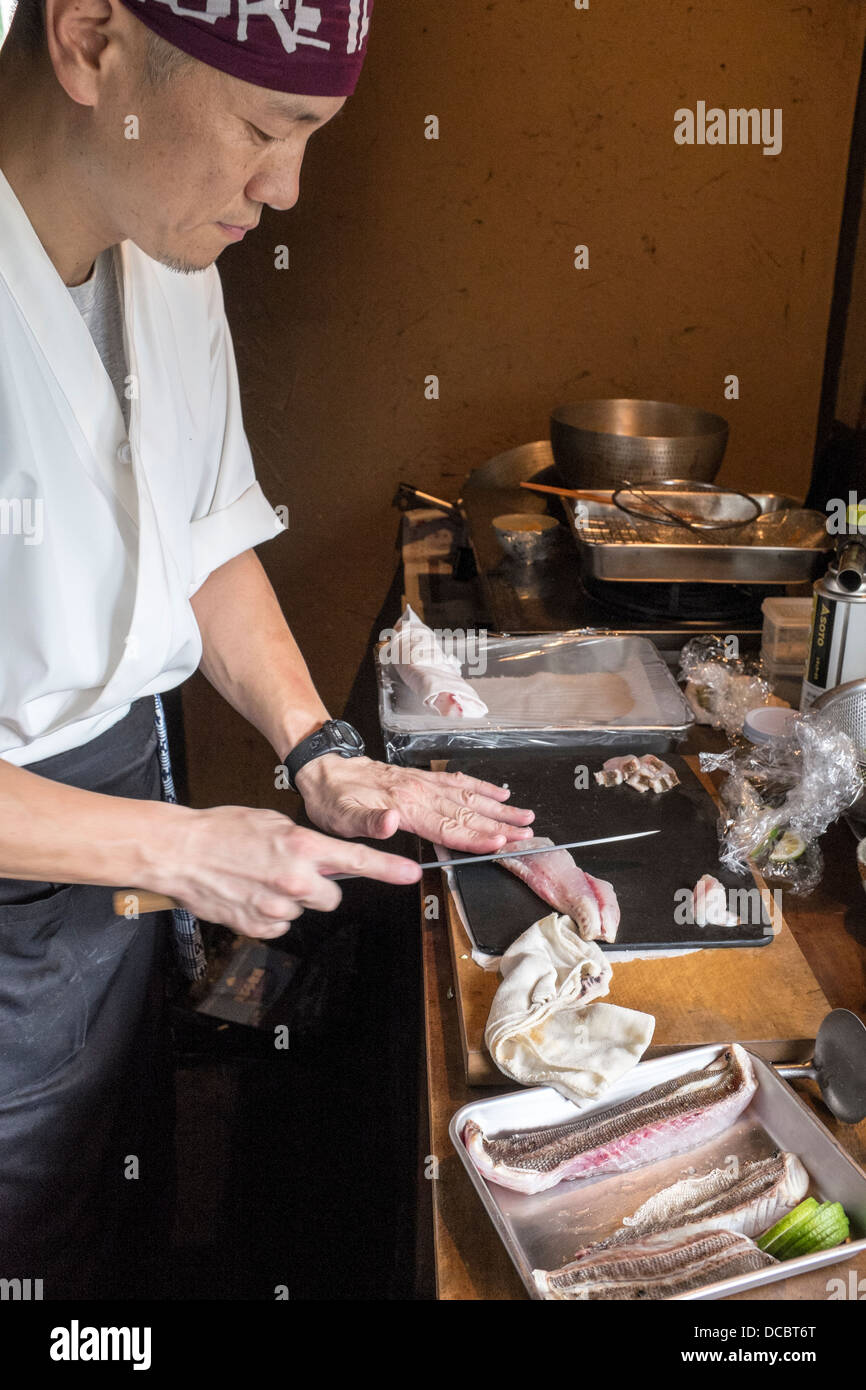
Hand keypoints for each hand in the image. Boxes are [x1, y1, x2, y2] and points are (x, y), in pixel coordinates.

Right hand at [159, 804, 421, 938]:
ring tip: (260, 879)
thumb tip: (325, 856)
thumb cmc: (221, 830)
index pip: (357, 861)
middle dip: (319, 887)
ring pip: (304, 910)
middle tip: (293, 871)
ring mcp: (277, 906)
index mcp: (302, 847)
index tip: (412, 874)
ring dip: (290, 899)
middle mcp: (295, 879)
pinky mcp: (258, 925)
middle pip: (332, 896)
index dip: (388, 869)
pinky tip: (250, 895)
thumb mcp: (272, 822)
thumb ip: (304, 842)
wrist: (180, 851)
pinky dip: (270, 914)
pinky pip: (280, 924)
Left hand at [294, 755, 534, 852]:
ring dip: (498, 808)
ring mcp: (423, 784)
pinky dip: (481, 786)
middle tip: (527, 835)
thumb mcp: (340, 817)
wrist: (324, 769)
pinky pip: (458, 782)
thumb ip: (367, 822)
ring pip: (468, 797)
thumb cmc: (332, 799)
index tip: (501, 843)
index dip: (475, 838)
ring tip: (525, 816)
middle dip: (500, 826)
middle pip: (467, 813)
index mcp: (404, 807)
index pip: (447, 826)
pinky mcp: (422, 779)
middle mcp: (419, 793)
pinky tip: (499, 793)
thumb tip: (390, 822)